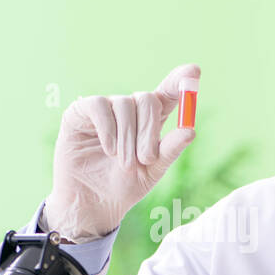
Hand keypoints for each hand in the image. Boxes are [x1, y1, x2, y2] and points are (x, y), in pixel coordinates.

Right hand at [44, 63, 197, 241]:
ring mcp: (104, 109)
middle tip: (146, 158)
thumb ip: (171, 149)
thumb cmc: (124, 186)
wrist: (93, 203)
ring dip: (128, 138)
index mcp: (149, 121)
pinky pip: (99, 106)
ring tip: (124, 163)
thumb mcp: (153, 170)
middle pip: (147, 99)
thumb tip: (191, 130)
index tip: (194, 71)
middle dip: (149, 129)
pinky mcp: (81, 112)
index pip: (167, 93)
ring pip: (124, 104)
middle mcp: (128, 110)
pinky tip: (108, 150)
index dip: (179, 80)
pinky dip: (108, 129)